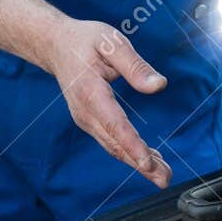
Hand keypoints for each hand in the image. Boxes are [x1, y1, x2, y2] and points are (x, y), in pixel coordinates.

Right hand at [42, 20, 172, 188]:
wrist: (56, 45)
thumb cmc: (85, 41)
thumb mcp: (112, 43)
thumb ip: (135, 66)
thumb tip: (159, 86)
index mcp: (91, 93)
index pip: (114, 124)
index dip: (132, 145)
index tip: (148, 163)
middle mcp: (86, 112)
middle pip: (115, 143)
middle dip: (141, 164)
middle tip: (165, 179)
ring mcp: (86, 119)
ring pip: (114, 146)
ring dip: (138, 163)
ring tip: (163, 176)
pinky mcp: (91, 121)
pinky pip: (111, 141)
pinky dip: (130, 153)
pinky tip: (149, 161)